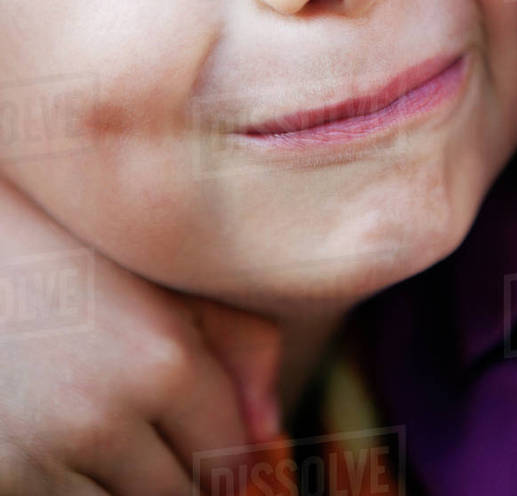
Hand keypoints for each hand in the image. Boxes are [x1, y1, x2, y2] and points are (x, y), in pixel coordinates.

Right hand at [0, 178, 281, 494]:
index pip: (230, 458)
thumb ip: (239, 341)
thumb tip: (273, 434)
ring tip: (106, 432)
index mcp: (161, 358)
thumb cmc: (63, 260)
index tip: (209, 439)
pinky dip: (71, 492)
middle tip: (151, 428)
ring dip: (124, 490)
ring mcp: (41, 458)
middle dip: (177, 474)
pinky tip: (59, 446)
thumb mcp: (158, 279)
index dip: (226, 455)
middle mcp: (105, 415)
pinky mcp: (1, 482)